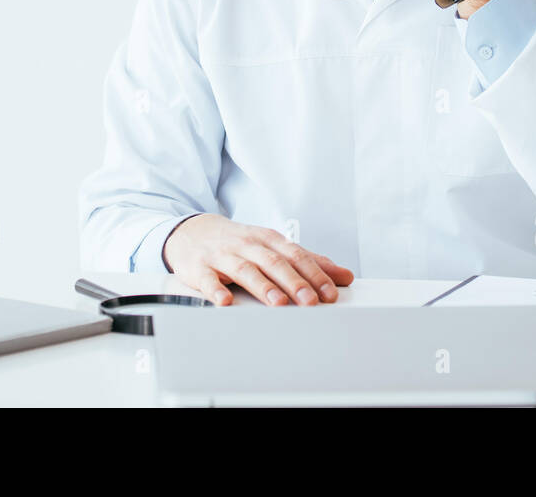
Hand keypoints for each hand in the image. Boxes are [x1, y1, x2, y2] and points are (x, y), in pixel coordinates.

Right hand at [162, 214, 354, 306]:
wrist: (192, 231)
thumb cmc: (239, 242)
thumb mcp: (273, 246)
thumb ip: (308, 261)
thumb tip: (344, 276)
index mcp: (268, 239)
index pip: (296, 255)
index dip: (314, 274)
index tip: (330, 293)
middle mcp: (247, 244)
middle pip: (274, 262)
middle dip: (294, 282)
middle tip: (311, 302)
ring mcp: (222, 255)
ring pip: (245, 269)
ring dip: (263, 287)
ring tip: (278, 304)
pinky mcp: (199, 268)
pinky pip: (208, 280)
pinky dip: (216, 290)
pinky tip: (225, 302)